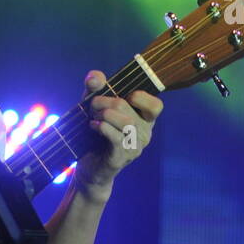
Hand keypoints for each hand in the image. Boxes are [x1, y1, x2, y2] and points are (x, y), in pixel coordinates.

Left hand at [74, 70, 162, 202]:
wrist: (88, 167)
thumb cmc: (95, 134)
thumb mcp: (94, 107)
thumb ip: (96, 89)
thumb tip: (95, 77)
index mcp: (144, 120)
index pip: (156, 105)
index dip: (139, 96)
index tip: (119, 95)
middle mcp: (145, 133)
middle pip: (128, 106)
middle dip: (104, 100)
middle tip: (92, 106)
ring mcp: (136, 146)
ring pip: (125, 121)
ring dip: (103, 114)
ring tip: (93, 117)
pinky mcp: (123, 157)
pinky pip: (116, 137)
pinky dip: (101, 127)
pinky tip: (92, 126)